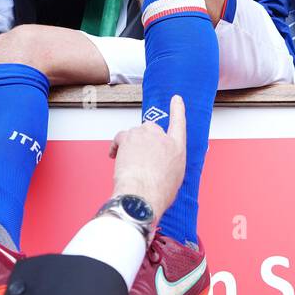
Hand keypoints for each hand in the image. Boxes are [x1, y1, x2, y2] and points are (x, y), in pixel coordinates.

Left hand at [107, 94, 185, 217]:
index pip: (179, 122)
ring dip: (131, 145)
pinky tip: (114, 155)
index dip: (177, 109)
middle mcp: (161, 136)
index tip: (176, 99)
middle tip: (141, 158)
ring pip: (134, 134)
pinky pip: (120, 137)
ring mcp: (143, 135)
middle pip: (151, 129)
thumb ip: (171, 164)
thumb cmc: (157, 192)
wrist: (141, 195)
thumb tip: (162, 165)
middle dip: (145, 141)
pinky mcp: (127, 137)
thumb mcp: (175, 178)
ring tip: (129, 163)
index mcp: (177, 147)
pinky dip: (116, 146)